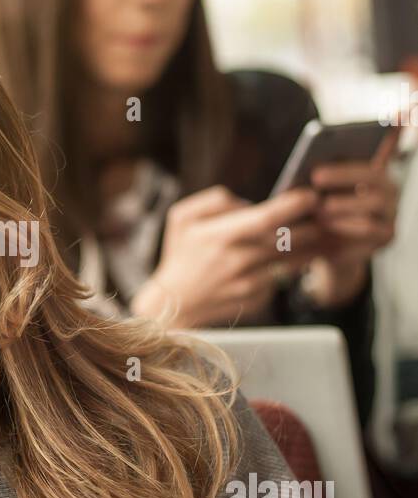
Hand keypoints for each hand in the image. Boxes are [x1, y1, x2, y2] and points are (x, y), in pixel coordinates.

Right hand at [131, 183, 321, 328]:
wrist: (174, 303)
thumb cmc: (180, 254)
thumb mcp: (182, 217)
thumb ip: (216, 200)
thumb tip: (249, 202)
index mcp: (220, 236)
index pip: (266, 218)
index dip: (293, 205)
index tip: (311, 194)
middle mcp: (237, 261)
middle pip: (288, 239)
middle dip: (311, 222)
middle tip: (323, 210)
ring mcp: (248, 284)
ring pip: (292, 259)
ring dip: (312, 244)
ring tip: (321, 230)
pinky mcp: (256, 300)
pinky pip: (282, 277)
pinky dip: (296, 265)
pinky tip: (303, 254)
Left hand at [300, 129, 399, 308]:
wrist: (327, 249)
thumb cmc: (318, 211)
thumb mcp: (315, 191)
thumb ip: (319, 174)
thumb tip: (311, 167)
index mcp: (373, 167)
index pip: (390, 141)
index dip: (398, 125)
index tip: (402, 108)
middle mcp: (388, 186)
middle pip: (373, 173)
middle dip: (342, 173)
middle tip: (315, 175)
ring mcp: (391, 210)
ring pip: (374, 201)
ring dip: (343, 203)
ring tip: (320, 206)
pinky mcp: (387, 234)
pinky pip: (371, 228)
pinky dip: (346, 225)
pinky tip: (327, 224)